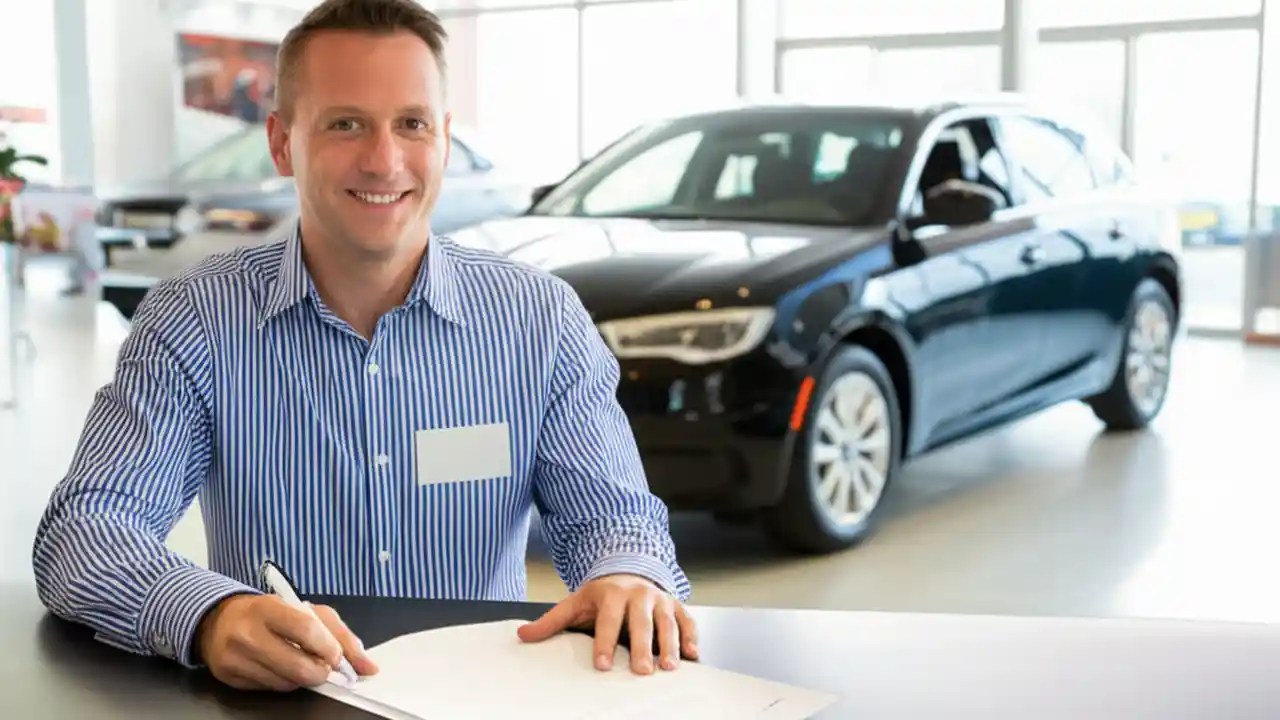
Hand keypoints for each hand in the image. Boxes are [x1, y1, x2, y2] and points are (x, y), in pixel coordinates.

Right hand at [194, 594, 378, 690]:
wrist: (219, 620)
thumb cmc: (270, 613)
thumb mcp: (306, 611)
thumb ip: (340, 635)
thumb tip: (369, 667)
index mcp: (268, 608)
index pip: (306, 630)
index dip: (329, 648)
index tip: (336, 655)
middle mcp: (247, 633)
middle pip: (298, 666)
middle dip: (320, 672)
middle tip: (324, 666)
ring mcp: (235, 658)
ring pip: (286, 683)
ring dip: (302, 678)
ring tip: (299, 661)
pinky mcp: (229, 678)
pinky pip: (270, 689)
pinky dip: (284, 682)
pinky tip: (280, 667)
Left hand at [516, 574, 697, 674]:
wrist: (630, 569)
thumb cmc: (602, 594)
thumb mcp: (575, 603)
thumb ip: (551, 622)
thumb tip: (522, 635)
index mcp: (612, 594)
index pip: (608, 621)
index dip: (605, 643)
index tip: (602, 665)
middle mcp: (639, 595)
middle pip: (642, 623)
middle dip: (643, 647)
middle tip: (642, 671)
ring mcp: (660, 600)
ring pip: (668, 622)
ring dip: (671, 644)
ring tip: (669, 666)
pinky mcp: (677, 605)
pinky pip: (687, 620)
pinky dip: (691, 636)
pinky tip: (693, 655)